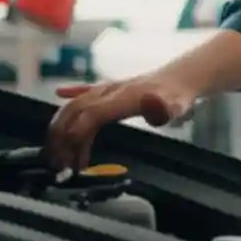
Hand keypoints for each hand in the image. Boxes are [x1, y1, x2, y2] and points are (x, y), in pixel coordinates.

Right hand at [45, 73, 196, 170]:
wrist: (184, 76)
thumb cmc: (178, 96)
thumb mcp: (176, 107)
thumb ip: (164, 109)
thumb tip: (154, 106)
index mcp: (123, 98)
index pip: (90, 114)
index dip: (75, 134)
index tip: (67, 157)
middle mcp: (111, 92)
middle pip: (75, 110)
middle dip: (60, 136)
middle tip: (57, 163)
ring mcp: (109, 89)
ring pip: (77, 105)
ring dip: (64, 129)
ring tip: (64, 156)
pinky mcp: (111, 88)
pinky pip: (86, 90)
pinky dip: (71, 94)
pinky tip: (61, 93)